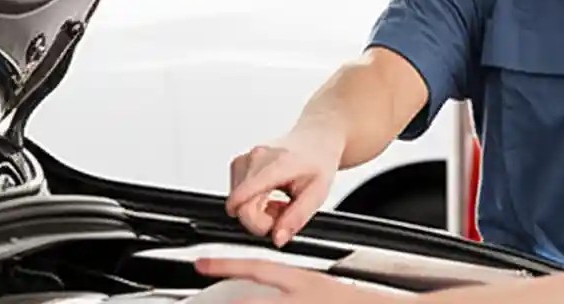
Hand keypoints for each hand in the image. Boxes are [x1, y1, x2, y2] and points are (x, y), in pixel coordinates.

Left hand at [193, 258, 403, 302]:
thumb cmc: (364, 303)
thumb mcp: (326, 288)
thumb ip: (297, 289)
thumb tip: (274, 289)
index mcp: (304, 283)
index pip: (257, 267)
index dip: (225, 264)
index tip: (199, 263)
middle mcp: (300, 299)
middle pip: (252, 300)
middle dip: (226, 303)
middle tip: (199, 300)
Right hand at [226, 128, 343, 246]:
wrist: (317, 138)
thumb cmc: (319, 162)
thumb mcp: (318, 193)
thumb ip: (297, 217)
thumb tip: (277, 239)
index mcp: (277, 163)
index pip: (245, 197)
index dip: (253, 221)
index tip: (269, 228)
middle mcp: (256, 157)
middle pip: (242, 206)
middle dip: (262, 219)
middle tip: (285, 213)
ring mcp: (245, 158)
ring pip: (239, 203)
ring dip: (258, 211)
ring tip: (280, 202)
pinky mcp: (239, 163)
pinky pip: (238, 195)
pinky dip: (252, 202)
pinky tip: (270, 196)